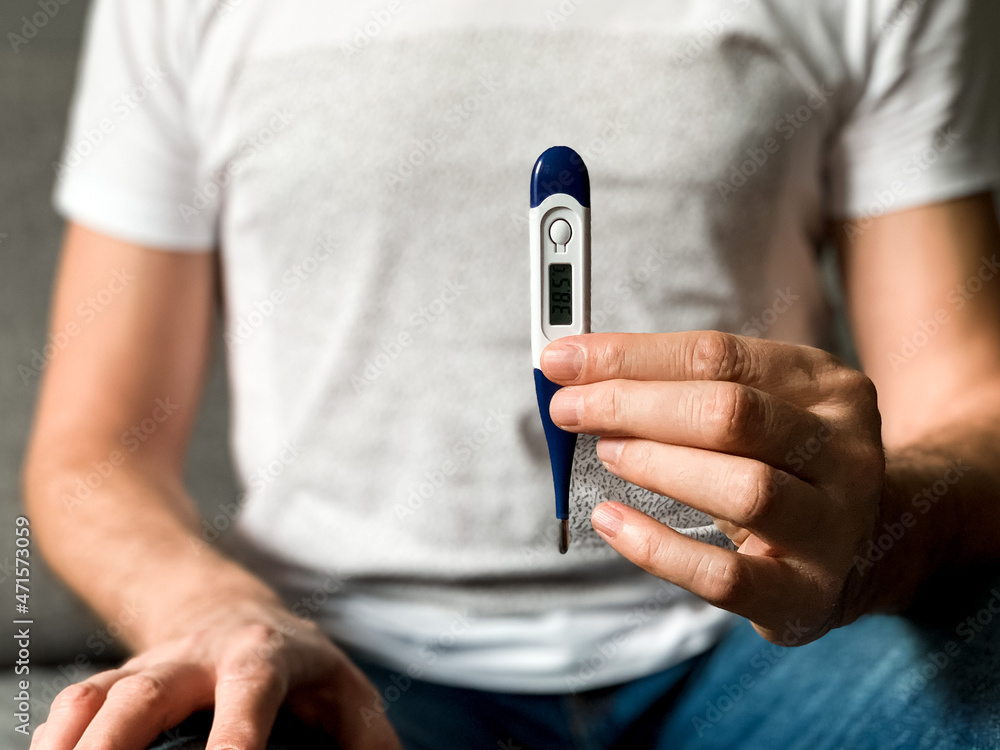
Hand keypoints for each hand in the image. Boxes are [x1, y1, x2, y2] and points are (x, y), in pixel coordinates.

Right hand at [31, 599, 400, 749]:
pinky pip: (77, 704)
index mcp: (263, 654)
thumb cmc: (295, 662)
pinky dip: (58, 736)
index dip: (236, 734)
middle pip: (150, 694)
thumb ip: (367, 736)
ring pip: (101, 698)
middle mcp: (199, 658)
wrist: (227, 609)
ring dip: (77, 743)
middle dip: (121, 741)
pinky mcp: (117, 682)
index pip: (250, 688)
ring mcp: (151, 669)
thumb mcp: (342, 688)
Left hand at [541, 331, 885, 644]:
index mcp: (827, 387)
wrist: (868, 546)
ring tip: (606, 453)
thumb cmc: (785, 463)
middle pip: (730, 414)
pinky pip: (723, 575)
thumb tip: (579, 374)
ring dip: (655, 465)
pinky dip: (655, 547)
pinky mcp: (805, 595)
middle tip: (571, 408)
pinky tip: (611, 520)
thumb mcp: (758, 408)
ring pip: (743, 489)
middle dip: (633, 405)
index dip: (631, 355)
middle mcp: (844, 452)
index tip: (564, 359)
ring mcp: (834, 528)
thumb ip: (683, 387)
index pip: (718, 355)